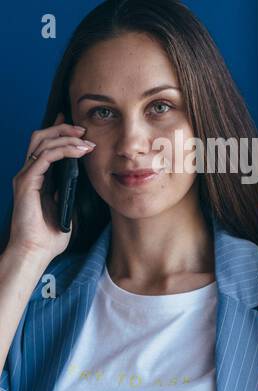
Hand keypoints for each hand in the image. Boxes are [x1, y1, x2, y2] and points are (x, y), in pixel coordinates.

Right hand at [7, 113, 93, 264]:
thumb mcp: (67, 208)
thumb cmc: (50, 236)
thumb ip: (70, 192)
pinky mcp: (27, 182)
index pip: (45, 147)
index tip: (81, 128)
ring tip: (86, 140)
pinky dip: (63, 150)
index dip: (60, 133)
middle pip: (41, 138)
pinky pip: (45, 158)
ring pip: (42, 143)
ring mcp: (26, 177)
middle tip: (84, 129)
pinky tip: (79, 151)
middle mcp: (29, 174)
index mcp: (37, 178)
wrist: (35, 251)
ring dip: (66, 138)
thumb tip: (86, 181)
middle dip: (63, 129)